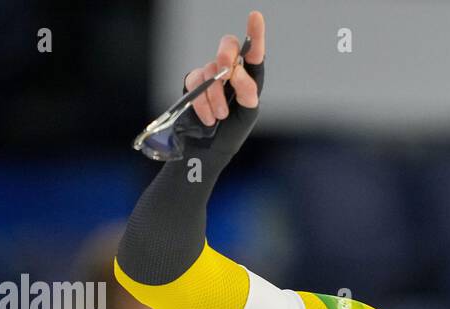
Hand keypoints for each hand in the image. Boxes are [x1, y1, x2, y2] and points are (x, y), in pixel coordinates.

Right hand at [183, 10, 266, 126]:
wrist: (208, 149)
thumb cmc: (232, 132)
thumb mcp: (247, 114)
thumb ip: (247, 92)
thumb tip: (236, 71)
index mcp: (249, 80)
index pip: (254, 54)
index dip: (255, 35)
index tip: (255, 17)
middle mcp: (230, 73)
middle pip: (228, 47)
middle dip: (226, 54)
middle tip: (226, 71)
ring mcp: (211, 77)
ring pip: (211, 70)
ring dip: (215, 95)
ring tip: (220, 116)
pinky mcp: (194, 83)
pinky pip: (196, 83)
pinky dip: (202, 102)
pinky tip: (208, 118)